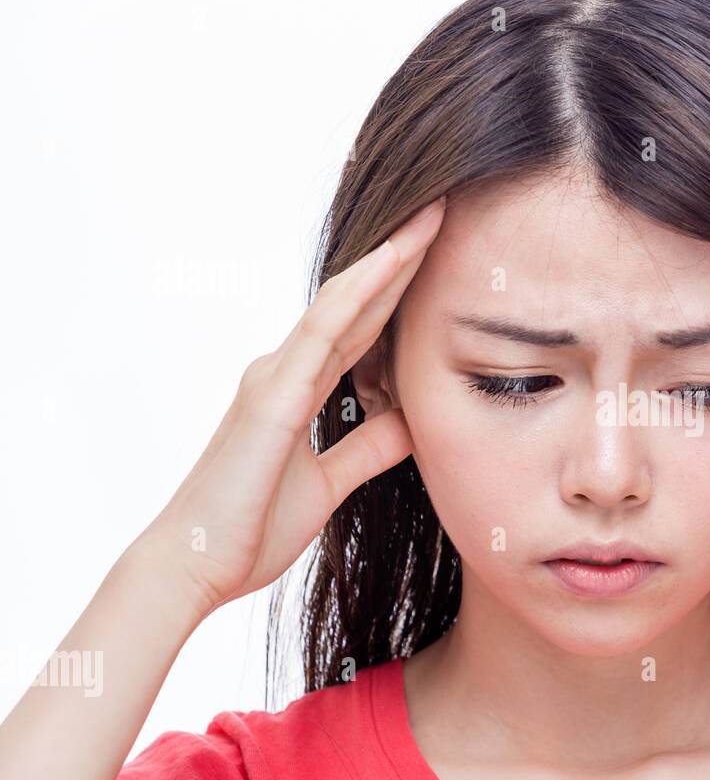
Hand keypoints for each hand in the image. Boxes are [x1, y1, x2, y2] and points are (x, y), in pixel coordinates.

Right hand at [139, 197, 447, 615]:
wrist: (196, 566)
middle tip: (444, 213)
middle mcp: (286, 371)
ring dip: (388, 260)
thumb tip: (412, 423)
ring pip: (342, 303)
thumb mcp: (331, 483)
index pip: (363, 329)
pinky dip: (356, 296)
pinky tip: (388, 265)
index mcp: (299, 389)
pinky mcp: (271, 398)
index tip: (443, 256)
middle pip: (357, 304)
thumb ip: (368, 448)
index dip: (402, 291)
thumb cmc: (251, 527)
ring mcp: (275, 378)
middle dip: (403, 260)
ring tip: (430, 220)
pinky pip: (320, 335)